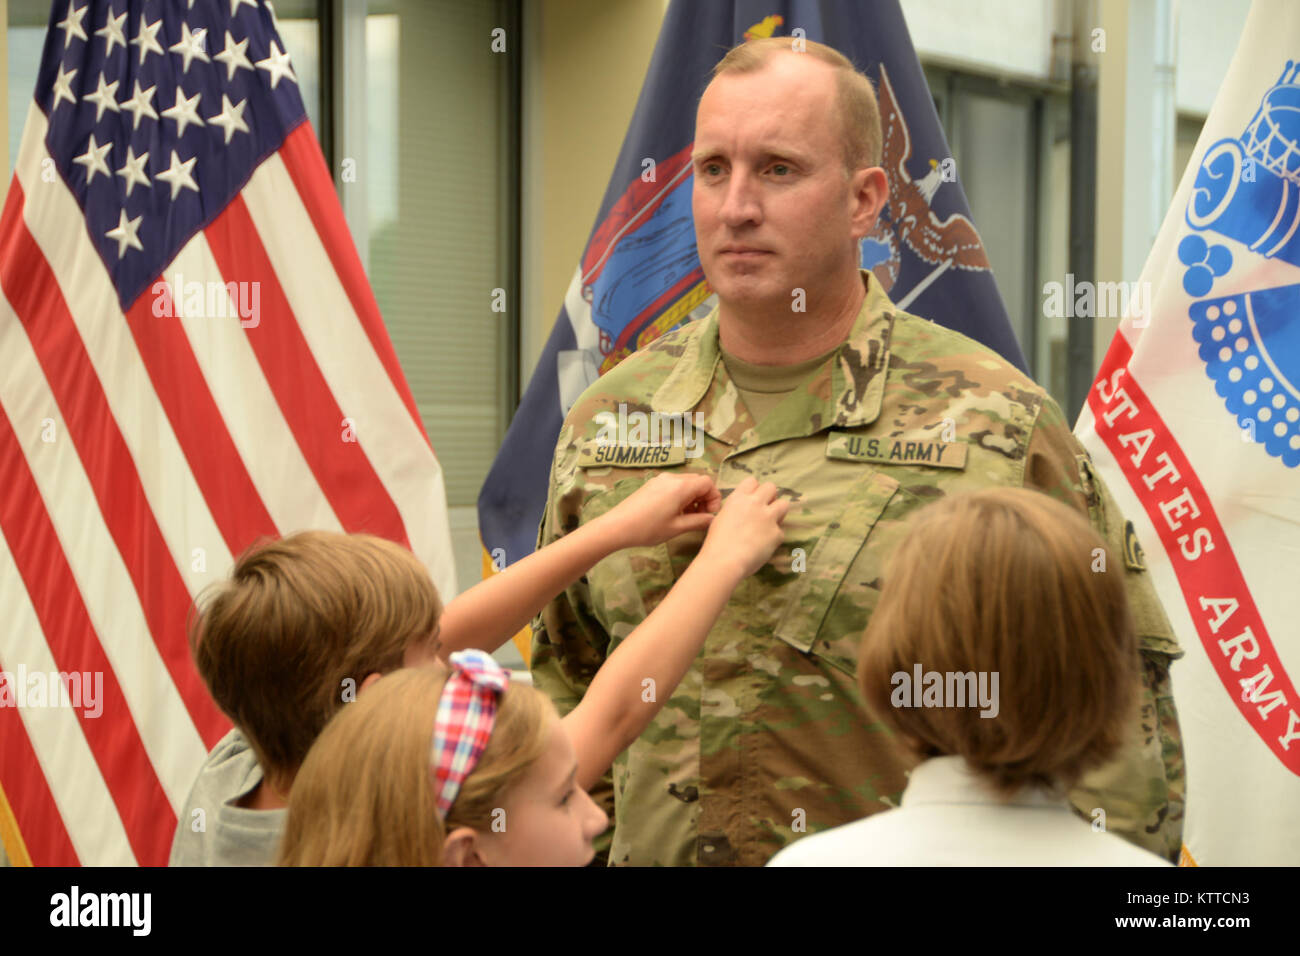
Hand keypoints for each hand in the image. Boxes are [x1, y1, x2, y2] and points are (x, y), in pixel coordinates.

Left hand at [597, 472, 720, 548]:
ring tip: (686, 517)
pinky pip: (673, 485)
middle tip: (699, 517)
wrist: (617, 526)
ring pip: (685, 483)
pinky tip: (673, 513)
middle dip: (704, 498)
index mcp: (681, 486)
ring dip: (692, 498)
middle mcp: (672, 478)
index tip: (709, 514)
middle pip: (697, 481)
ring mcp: (660, 480)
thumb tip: (712, 519)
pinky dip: (680, 496)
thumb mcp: (677, 528)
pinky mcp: (652, 484)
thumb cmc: (648, 528)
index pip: (708, 483)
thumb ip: (699, 521)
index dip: (714, 498)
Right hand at [696, 476, 788, 579]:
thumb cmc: (717, 543)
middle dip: (770, 497)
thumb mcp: (721, 518)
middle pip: (771, 487)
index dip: (754, 490)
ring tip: (769, 524)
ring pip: (784, 504)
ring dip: (778, 512)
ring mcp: (768, 518)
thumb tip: (743, 512)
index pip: (752, 481)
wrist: (724, 561)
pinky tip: (764, 546)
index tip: (752, 500)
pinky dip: (774, 538)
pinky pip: (780, 532)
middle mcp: (755, 503)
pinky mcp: (776, 534)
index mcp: (738, 498)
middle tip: (764, 510)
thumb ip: (735, 510)